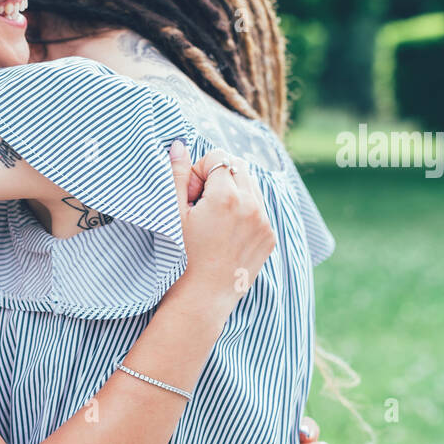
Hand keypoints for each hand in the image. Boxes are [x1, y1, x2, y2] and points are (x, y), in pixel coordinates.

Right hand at [169, 141, 275, 310]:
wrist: (203, 298)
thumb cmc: (182, 257)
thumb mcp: (173, 215)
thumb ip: (178, 175)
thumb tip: (179, 145)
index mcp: (226, 196)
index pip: (217, 157)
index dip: (199, 172)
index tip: (190, 197)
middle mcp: (251, 205)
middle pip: (238, 166)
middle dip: (218, 177)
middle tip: (201, 206)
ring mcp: (264, 221)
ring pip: (251, 185)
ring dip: (233, 192)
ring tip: (214, 221)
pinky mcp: (270, 236)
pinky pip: (259, 209)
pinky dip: (244, 212)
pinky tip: (226, 235)